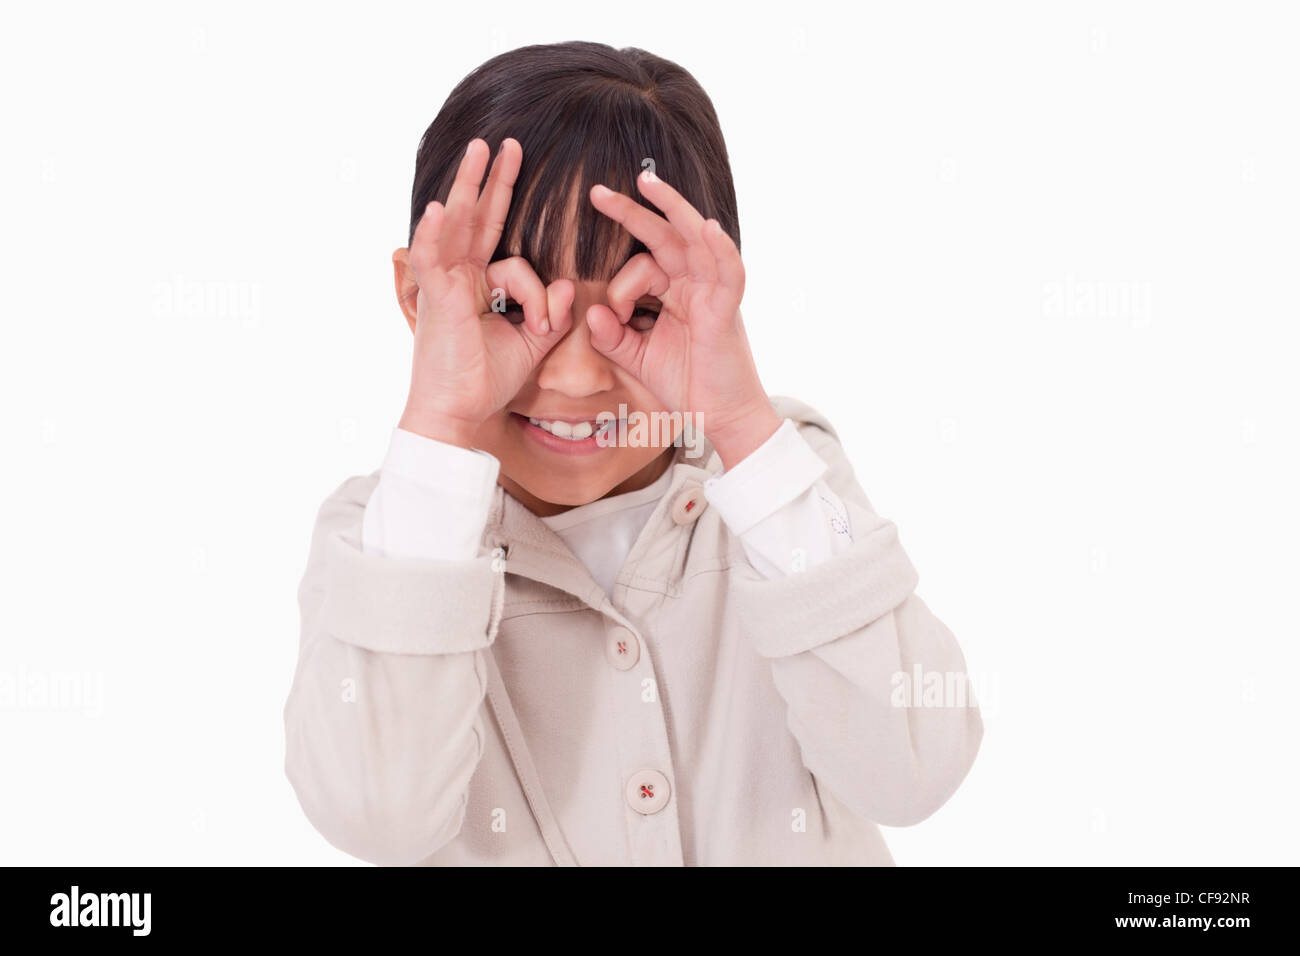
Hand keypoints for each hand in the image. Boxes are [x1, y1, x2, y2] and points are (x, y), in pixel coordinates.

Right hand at [398, 137, 573, 446]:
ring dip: (466, 187)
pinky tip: (438, 207)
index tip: (527, 205)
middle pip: (475, 219)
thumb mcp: (532, 345)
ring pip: (457, 228)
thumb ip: (552, 314)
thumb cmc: (486, 382)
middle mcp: (459, 278)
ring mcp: (444, 286)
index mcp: (478, 286)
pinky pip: (432, 261)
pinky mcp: (436, 300)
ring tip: (478, 150)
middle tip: (501, 142)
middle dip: (490, 180)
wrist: (460, 413)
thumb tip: (568, 284)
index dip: (513, 220)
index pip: (501, 244)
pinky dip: (433, 234)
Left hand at [585, 169, 780, 468]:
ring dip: (672, 209)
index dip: (618, 284)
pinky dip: (720, 249)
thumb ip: (612, 337)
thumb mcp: (638, 358)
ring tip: (647, 182)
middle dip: (633, 211)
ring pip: (694, 240)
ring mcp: (713, 294)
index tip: (611, 316)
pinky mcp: (727, 312)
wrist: (720, 419)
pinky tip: (707, 226)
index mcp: (674, 293)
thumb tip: (590, 311)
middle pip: (664, 236)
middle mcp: (694, 285)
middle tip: (596, 192)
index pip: (642, 265)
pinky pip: (728, 273)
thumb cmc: (687, 385)